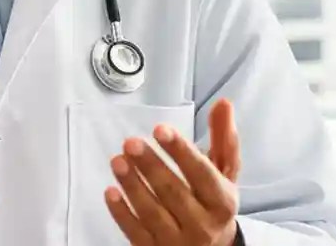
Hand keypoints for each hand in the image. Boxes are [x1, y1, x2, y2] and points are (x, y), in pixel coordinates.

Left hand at [105, 99, 242, 245]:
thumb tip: (223, 104)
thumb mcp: (225, 173)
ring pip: (152, 213)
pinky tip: (110, 191)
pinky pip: (135, 232)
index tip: (160, 130)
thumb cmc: (215, 203)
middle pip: (174, 193)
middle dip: (151, 166)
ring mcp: (178, 242)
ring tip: (117, 160)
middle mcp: (203, 225)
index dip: (180, 151)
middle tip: (131, 142)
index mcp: (222, 202)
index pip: (201, 174)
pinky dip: (121, 213)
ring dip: (133, 185)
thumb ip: (224, 138)